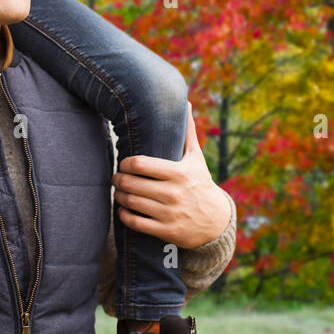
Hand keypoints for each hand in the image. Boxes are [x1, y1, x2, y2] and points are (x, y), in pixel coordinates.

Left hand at [112, 103, 230, 248]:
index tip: (124, 163)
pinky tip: (124, 208)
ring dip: (119, 196)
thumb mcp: (196, 158)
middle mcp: (173, 193)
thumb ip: (187, 132)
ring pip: (130, 202)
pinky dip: (123, 214)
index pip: (140, 164)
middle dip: (118, 179)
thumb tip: (186, 102)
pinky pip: (134, 222)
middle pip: (130, 183)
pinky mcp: (164, 231)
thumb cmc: (201, 183)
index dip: (125, 163)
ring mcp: (168, 213)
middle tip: (117, 177)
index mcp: (179, 172)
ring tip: (119, 191)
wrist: (215, 222)